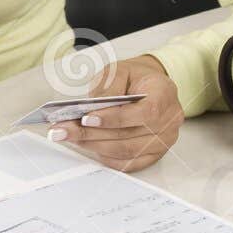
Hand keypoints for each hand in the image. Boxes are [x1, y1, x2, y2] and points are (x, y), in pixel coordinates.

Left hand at [49, 54, 183, 171]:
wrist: (149, 84)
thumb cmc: (135, 77)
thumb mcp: (119, 69)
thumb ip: (108, 87)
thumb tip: (91, 108)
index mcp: (165, 94)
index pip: (144, 113)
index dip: (114, 118)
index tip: (86, 119)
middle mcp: (169, 121)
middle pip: (129, 135)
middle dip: (91, 134)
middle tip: (63, 129)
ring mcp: (164, 141)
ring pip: (126, 151)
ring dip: (93, 146)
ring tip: (68, 136)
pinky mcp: (154, 154)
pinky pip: (128, 163)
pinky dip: (105, 157)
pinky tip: (86, 146)